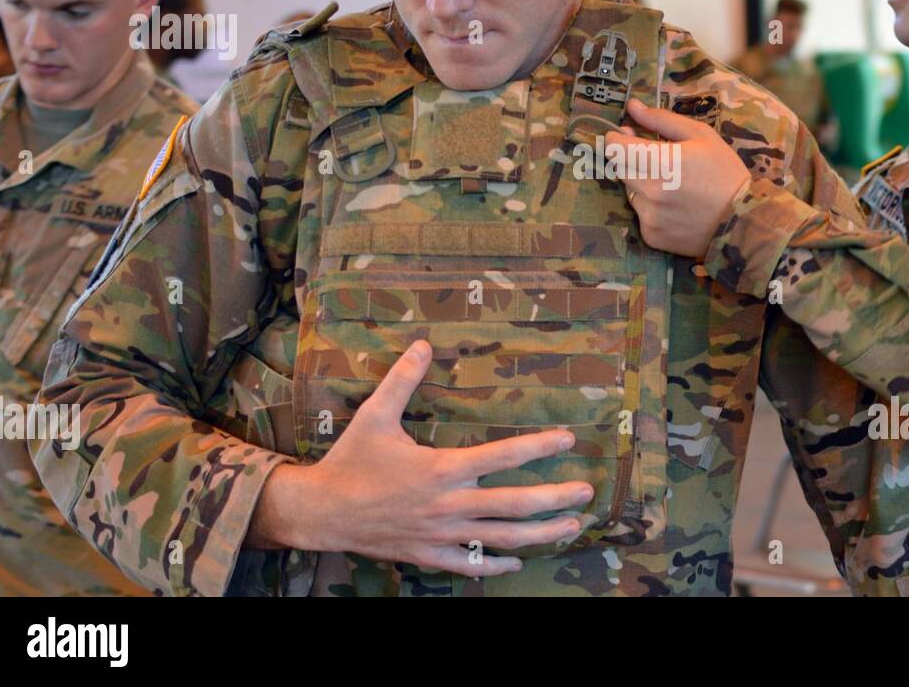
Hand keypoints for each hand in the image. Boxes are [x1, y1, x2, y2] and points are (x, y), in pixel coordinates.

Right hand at [251, 340, 591, 576]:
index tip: (567, 440)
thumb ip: (402, 380)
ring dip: (542, 533)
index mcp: (441, 468)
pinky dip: (497, 563)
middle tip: (588, 491)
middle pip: (515, 504)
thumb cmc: (350, 461)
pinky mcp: (429, 555)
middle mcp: (449, 504)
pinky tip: (519, 559)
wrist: (321, 512)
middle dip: (556, 497)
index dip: (539, 447)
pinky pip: (471, 564)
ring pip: (502, 537)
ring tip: (572, 525)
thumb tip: (423, 343)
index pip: (502, 457)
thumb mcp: (374, 415)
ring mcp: (441, 534)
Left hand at [606, 98, 750, 257]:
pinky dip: (651, 208)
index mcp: (661, 161)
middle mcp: (650, 190)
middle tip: (657, 161)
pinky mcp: (651, 235)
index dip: (616, 139)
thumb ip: (661, 120)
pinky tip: (674, 207)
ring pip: (629, 192)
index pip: (614, 148)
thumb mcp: (700, 136)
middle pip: (619, 168)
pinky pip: (640, 215)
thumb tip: (632, 106)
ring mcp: (649, 216)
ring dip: (642, 185)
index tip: (626, 137)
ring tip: (671, 186)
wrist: (742, 221)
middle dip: (631, 160)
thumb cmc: (723, 171)